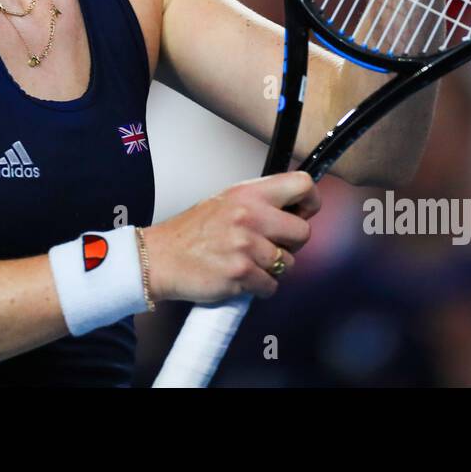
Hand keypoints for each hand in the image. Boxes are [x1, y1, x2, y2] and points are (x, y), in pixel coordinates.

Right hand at [145, 171, 320, 302]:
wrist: (161, 257)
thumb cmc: (192, 233)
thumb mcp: (227, 201)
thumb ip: (260, 203)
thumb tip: (295, 211)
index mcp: (249, 193)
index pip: (302, 184)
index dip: (309, 202)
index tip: (302, 214)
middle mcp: (250, 215)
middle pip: (303, 232)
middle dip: (291, 245)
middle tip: (270, 246)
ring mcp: (246, 245)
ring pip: (289, 264)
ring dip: (273, 269)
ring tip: (248, 262)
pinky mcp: (241, 273)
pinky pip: (271, 286)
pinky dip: (259, 287)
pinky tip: (241, 277)